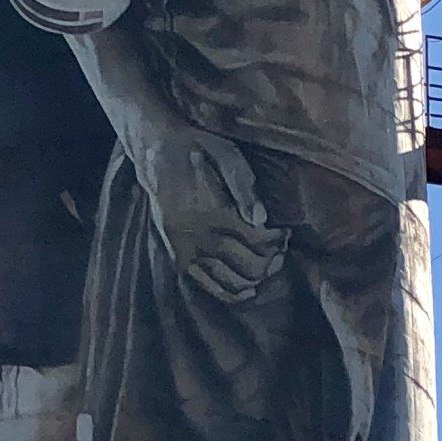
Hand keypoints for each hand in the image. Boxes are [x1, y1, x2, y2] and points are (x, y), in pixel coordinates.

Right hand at [139, 128, 286, 302]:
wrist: (157, 154)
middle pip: (249, 265)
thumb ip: (245, 187)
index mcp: (215, 211)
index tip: (285, 233)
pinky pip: (206, 284)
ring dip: (255, 278)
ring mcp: (188, 249)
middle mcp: (201, 235)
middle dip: (271, 261)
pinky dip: (229, 292)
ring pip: (230, 280)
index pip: (258, 240)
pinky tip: (247, 291)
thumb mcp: (226, 155)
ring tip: (268, 267)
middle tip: (281, 252)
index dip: (277, 241)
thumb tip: (261, 220)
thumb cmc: (198, 148)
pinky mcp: (178, 256)